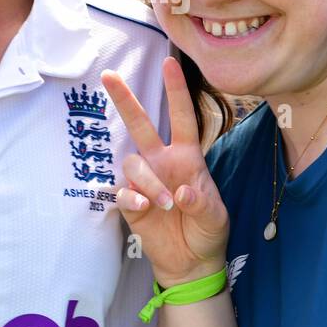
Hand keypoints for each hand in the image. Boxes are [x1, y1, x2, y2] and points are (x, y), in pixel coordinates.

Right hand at [101, 57, 229, 286]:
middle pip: (141, 124)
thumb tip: (181, 190)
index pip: (183, 118)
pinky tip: (143, 207)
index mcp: (188, 157)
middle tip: (110, 76)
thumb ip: (203, 204)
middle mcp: (162, 162)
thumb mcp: (217, 218)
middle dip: (126, 100)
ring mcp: (144, 181)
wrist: (192, 263)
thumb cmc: (208, 232)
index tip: (170, 63)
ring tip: (166, 203)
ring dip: (148, 180)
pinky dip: (132, 197)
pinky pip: (122, 191)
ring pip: (133, 163)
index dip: (177, 91)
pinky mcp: (131, 204)